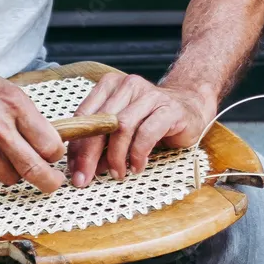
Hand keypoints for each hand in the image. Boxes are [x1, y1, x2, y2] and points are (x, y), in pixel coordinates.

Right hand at [0, 58, 65, 192]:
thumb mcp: (6, 88)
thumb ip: (27, 116)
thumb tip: (50, 143)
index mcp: (13, 104)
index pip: (49, 144)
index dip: (56, 153)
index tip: (54, 155)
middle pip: (34, 169)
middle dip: (49, 181)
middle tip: (52, 182)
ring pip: (10, 178)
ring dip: (13, 171)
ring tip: (2, 152)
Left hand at [66, 72, 215, 187]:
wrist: (190, 107)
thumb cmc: (151, 120)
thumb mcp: (121, 130)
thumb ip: (102, 143)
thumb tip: (83, 167)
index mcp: (110, 86)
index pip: (84, 115)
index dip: (76, 145)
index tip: (73, 168)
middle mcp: (128, 86)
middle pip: (100, 122)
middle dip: (89, 154)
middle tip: (85, 177)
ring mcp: (150, 95)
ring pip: (121, 127)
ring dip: (115, 156)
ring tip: (117, 173)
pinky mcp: (169, 109)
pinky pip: (147, 133)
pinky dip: (138, 154)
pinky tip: (137, 166)